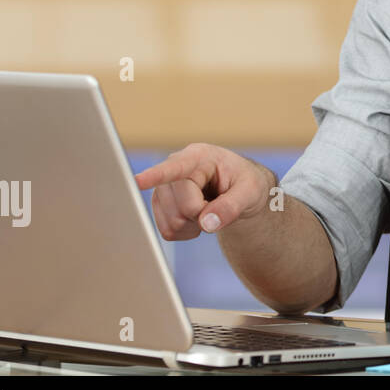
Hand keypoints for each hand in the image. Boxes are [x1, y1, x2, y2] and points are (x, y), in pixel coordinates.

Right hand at [134, 142, 276, 239]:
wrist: (239, 190)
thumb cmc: (246, 184)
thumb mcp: (251, 191)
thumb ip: (232, 206)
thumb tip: (206, 223)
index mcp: (199, 157)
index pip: (174, 168)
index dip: (155, 175)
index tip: (138, 180)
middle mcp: (176, 168)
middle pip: (182, 207)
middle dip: (202, 214)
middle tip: (217, 205)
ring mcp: (164, 187)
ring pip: (172, 222)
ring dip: (193, 225)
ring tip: (208, 209)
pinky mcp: (160, 205)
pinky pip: (167, 232)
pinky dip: (185, 232)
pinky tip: (196, 218)